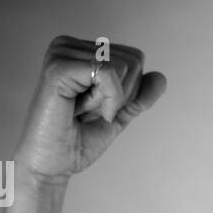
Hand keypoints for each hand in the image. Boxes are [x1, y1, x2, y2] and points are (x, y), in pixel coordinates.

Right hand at [13, 35, 167, 185]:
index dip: (127, 93)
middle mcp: (69, 45)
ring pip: (123, 67)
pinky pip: (108, 73)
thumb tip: (161, 77)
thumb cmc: (77, 142)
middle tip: (86, 112)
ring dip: (109, 100)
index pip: (135, 59)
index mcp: (80, 51)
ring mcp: (61, 53)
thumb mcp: (118, 115)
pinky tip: (80, 111)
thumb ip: (139, 96)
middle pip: (133, 61)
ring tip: (79, 111)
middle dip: (120, 96)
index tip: (96, 109)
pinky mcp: (58, 67)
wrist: (52, 166)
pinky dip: (106, 100)